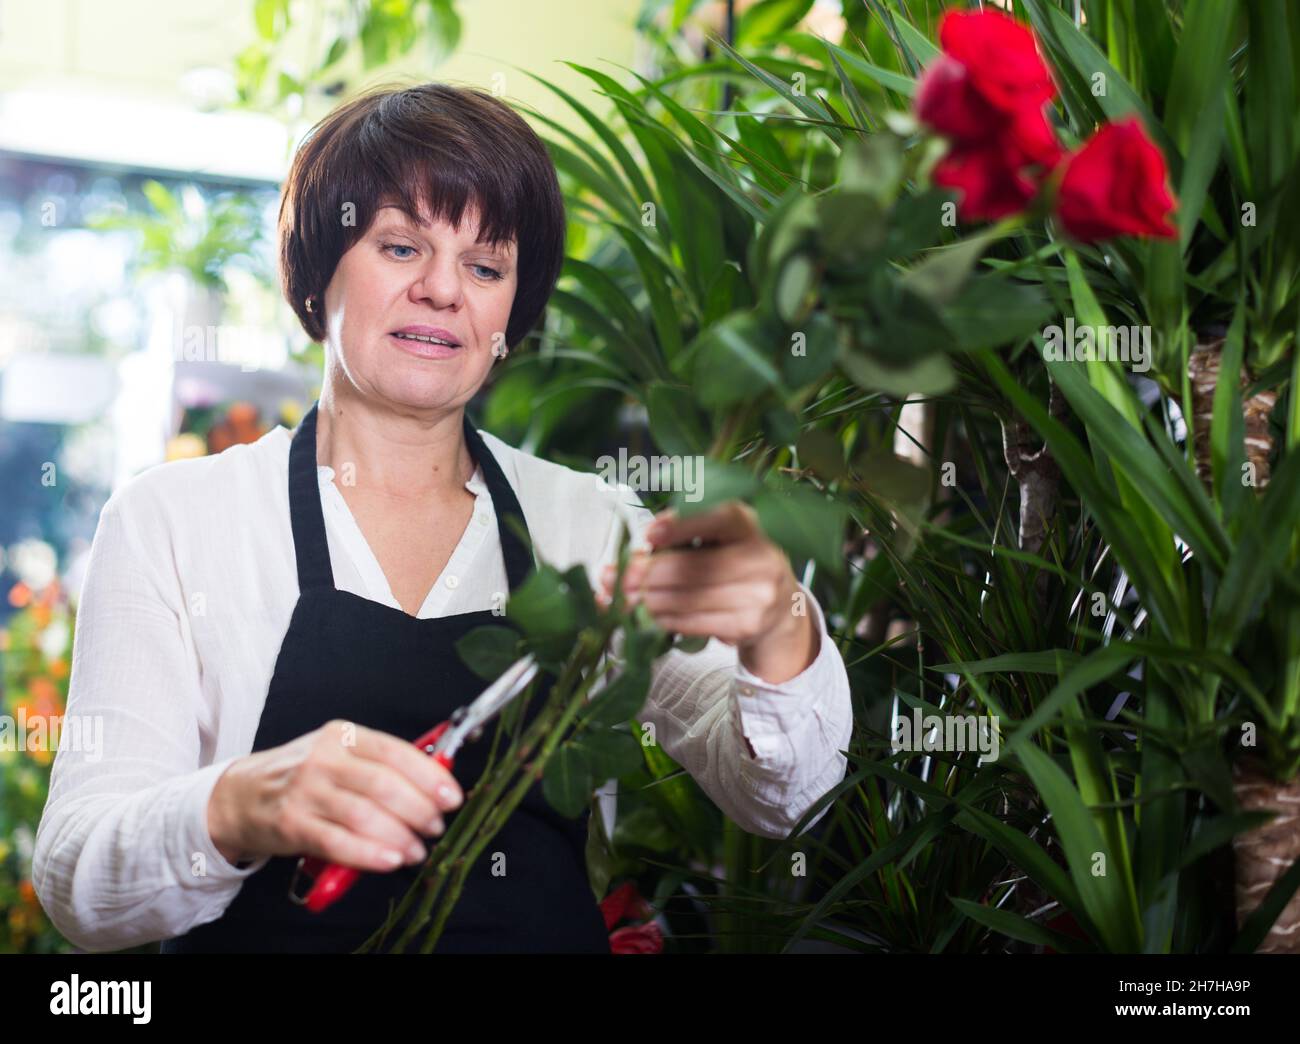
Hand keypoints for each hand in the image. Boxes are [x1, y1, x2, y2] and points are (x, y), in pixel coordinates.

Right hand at [206, 720, 463, 870]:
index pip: (395, 751)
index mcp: (343, 736)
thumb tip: (435, 782)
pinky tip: (390, 859)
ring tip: (417, 849)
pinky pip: (339, 842)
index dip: (429, 775)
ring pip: (364, 815)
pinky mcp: (292, 824)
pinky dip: (370, 854)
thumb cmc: (302, 775)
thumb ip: (381, 765)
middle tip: (436, 826)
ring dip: (399, 836)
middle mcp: (324, 759)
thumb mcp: (339, 754)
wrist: (240, 795)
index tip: (452, 796)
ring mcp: (306, 792)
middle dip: (419, 809)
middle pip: (383, 785)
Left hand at [597, 502, 818, 683]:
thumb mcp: (718, 539)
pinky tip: (645, 616)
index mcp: (749, 524)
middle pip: (691, 567)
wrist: (781, 607)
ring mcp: (758, 594)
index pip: (717, 518)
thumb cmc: (736, 564)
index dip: (682, 526)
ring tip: (621, 600)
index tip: (649, 534)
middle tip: (613, 578)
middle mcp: (760, 556)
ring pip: (686, 598)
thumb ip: (680, 538)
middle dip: (645, 574)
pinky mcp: (748, 624)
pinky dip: (662, 620)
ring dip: (646, 601)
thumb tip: (629, 558)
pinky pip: (692, 622)